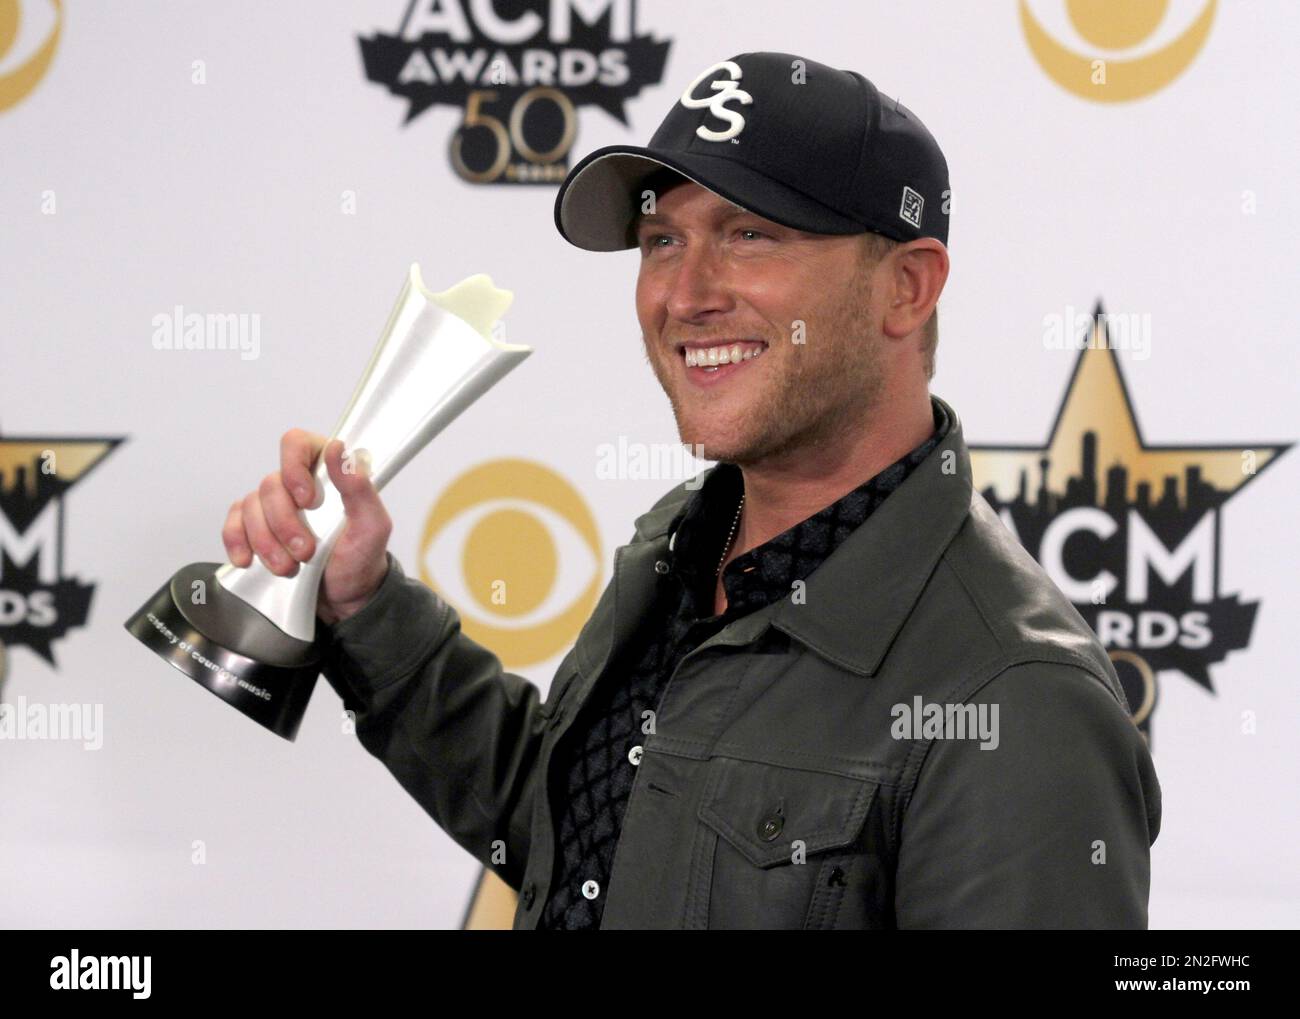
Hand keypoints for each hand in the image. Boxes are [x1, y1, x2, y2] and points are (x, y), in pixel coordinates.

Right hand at [221, 429, 392, 625]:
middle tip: (306, 551)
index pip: (297, 444)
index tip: (308, 501)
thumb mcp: (372, 525)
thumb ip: (360, 487)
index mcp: (327, 472)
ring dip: (266, 541)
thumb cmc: (361, 558)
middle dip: (285, 524)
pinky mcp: (256, 528)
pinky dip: (237, 542)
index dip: (294, 468)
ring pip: (251, 506)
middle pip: (271, 484)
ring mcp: (274, 506)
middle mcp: (297, 483)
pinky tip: (248, 560)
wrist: (345, 596)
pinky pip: (234, 524)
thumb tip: (339, 449)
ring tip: (288, 567)